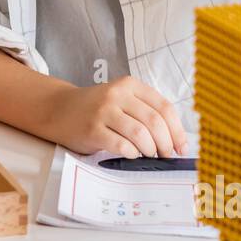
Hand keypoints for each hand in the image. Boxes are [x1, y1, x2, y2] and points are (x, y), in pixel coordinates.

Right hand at [46, 76, 188, 157]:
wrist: (59, 109)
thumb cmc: (96, 109)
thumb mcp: (121, 100)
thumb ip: (144, 111)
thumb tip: (174, 140)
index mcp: (130, 85)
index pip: (164, 107)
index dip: (177, 130)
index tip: (181, 147)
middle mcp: (117, 94)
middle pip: (154, 121)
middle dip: (166, 143)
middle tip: (166, 155)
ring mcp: (103, 111)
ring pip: (140, 133)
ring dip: (150, 149)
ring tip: (149, 155)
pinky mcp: (92, 129)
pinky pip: (121, 145)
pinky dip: (132, 154)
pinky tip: (131, 155)